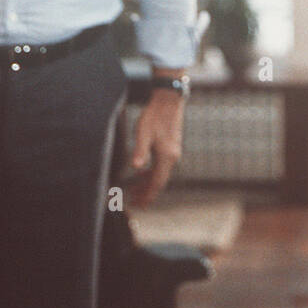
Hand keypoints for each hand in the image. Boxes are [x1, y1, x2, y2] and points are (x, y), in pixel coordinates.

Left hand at [129, 87, 184, 207]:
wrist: (168, 101)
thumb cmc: (154, 116)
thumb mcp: (143, 133)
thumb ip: (140, 151)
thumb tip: (136, 168)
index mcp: (166, 157)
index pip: (157, 183)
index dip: (148, 196)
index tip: (139, 205)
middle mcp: (172, 158)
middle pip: (159, 182)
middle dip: (146, 193)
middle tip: (134, 202)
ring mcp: (173, 153)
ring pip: (160, 174)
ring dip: (147, 184)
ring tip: (134, 191)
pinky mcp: (170, 148)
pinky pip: (161, 166)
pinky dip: (151, 173)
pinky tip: (141, 174)